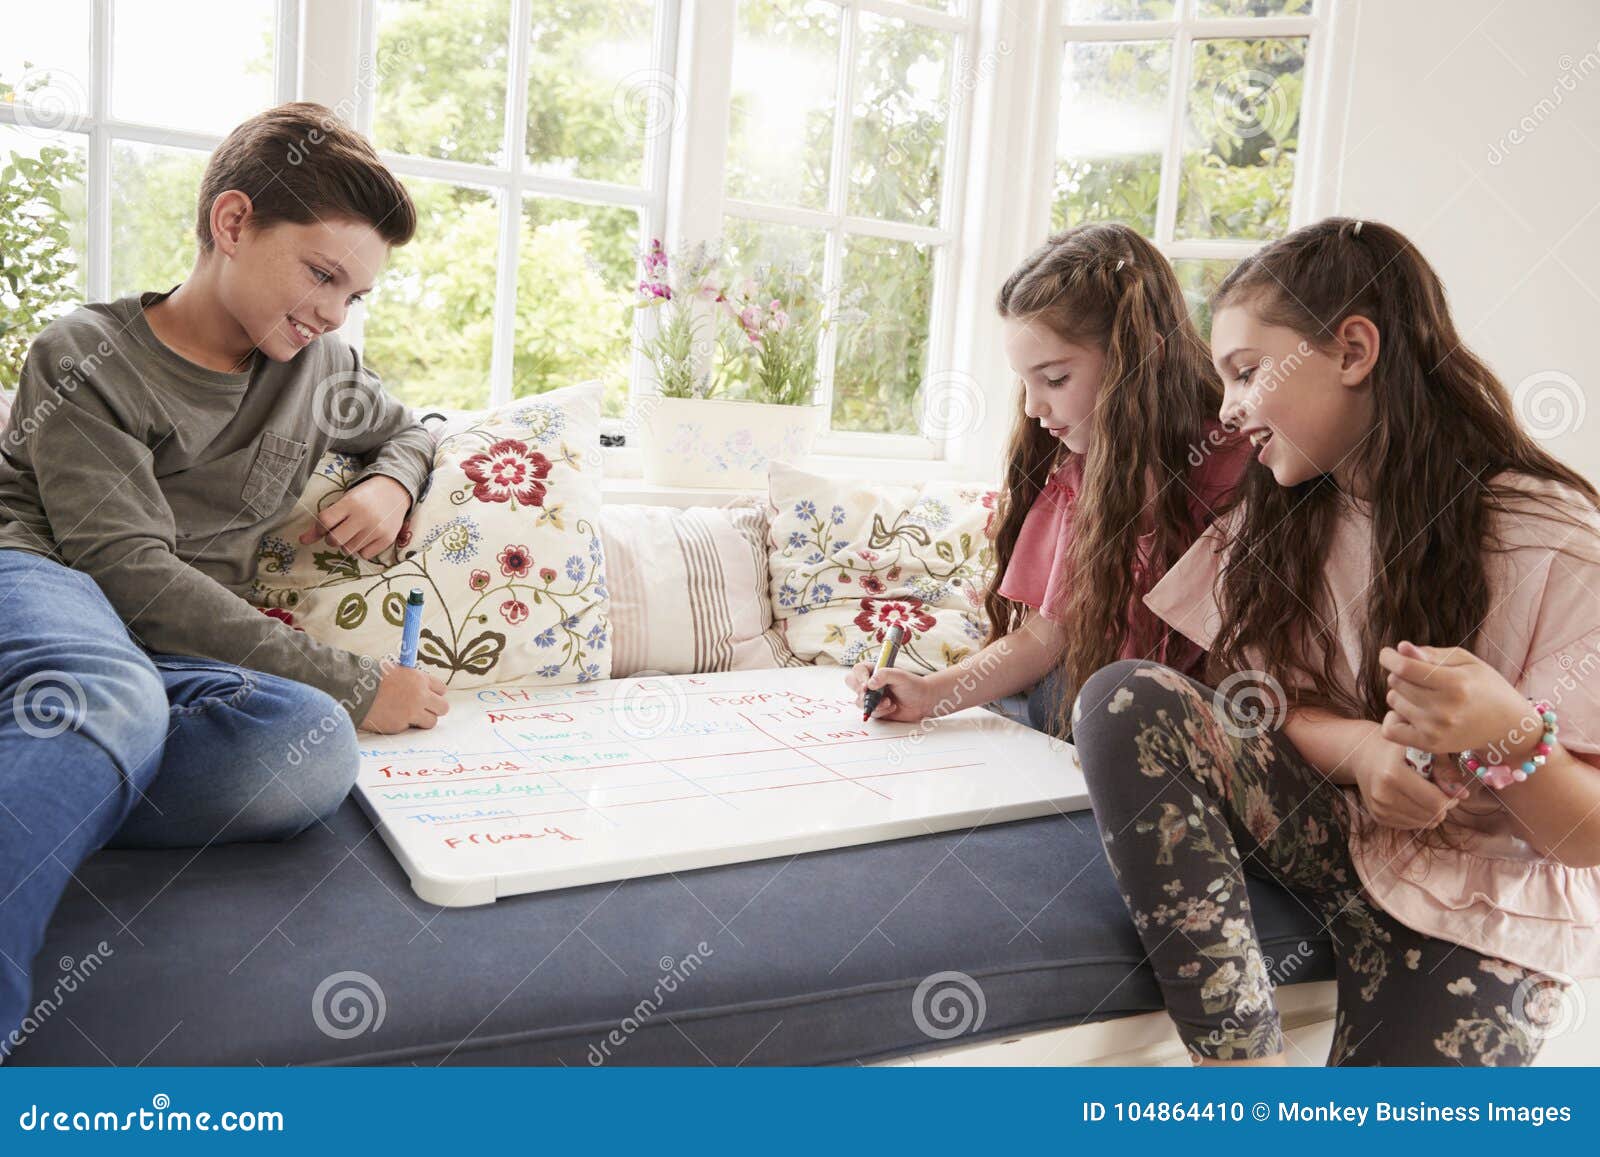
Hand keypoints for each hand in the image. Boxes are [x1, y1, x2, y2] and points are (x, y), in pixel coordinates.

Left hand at [299, 475, 411, 560]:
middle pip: (334, 540)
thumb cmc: (364, 497)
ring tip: (355, 533)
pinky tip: (367, 537)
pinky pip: (364, 555)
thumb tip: (301, 541)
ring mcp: (377, 529)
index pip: (324, 521)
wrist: (395, 492)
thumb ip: (324, 521)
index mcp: (351, 502)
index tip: (325, 526)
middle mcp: (364, 516)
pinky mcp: (387, 539)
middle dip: (332, 538)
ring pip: (348, 550)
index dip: (320, 527)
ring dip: (347, 544)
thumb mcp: (344, 502)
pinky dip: (361, 549)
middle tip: (340, 531)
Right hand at [358, 661, 449, 732]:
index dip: (435, 693)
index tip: (429, 695)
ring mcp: (411, 713)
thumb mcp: (396, 671)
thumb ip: (413, 680)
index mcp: (419, 679)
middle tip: (424, 708)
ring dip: (422, 720)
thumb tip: (423, 687)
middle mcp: (419, 696)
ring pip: (431, 722)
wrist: (353, 690)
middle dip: (435, 708)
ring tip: (409, 715)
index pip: (442, 689)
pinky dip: (403, 725)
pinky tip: (391, 717)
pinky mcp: (400, 726)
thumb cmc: (372, 677)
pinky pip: (409, 728)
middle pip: (443, 707)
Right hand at [845, 661, 942, 722]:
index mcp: (875, 670)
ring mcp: (871, 697)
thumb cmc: (913, 685)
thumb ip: (885, 675)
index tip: (867, 685)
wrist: (923, 702)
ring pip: (859, 701)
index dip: (860, 677)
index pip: (858, 670)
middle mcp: (870, 682)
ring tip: (889, 702)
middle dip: (860, 692)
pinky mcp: (875, 709)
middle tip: (870, 695)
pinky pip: (870, 712)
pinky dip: (880, 711)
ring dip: (873, 703)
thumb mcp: (901, 676)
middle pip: (851, 683)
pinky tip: (892, 707)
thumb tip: (869, 683)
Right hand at [1348, 725, 1471, 829]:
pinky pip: (1411, 825)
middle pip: (1431, 816)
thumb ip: (1444, 770)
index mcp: (1393, 774)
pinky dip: (1418, 815)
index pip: (1436, 802)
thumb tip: (1464, 794)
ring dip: (1430, 811)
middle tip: (1438, 790)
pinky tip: (1412, 799)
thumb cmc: (1396, 749)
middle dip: (1441, 806)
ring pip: (1423, 823)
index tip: (1451, 789)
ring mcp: (1379, 808)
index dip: (1450, 798)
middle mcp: (1383, 795)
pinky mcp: (1378, 817)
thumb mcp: (1421, 749)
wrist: (1362, 755)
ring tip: (1423, 793)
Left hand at [1378, 641, 1535, 758]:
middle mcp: (1444, 709)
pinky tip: (1409, 713)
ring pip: (1393, 701)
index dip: (1389, 657)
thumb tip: (1400, 648)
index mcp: (1455, 684)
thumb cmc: (1485, 686)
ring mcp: (1436, 730)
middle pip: (1396, 682)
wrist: (1508, 726)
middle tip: (1420, 678)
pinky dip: (1394, 718)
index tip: (1388, 654)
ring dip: (1402, 695)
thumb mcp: (1466, 662)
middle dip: (1402, 675)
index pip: (1405, 668)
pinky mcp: (1430, 745)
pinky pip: (1390, 730)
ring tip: (1424, 696)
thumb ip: (1432, 654)